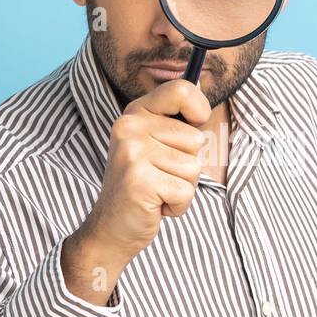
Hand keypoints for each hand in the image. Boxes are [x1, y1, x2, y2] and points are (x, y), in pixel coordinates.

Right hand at [62, 79, 210, 302]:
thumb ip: (177, 124)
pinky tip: (155, 205)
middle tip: (160, 176)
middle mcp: (130, 127)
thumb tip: (205, 102)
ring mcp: (132, 153)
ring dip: (183, 187)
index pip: (182, 89)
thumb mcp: (156, 146)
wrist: (111, 228)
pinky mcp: (139, 180)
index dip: (200, 109)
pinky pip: (186, 191)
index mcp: (136, 113)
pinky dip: (178, 205)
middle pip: (196, 139)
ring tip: (157, 190)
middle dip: (188, 165)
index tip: (195, 124)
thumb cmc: (143, 186)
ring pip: (193, 168)